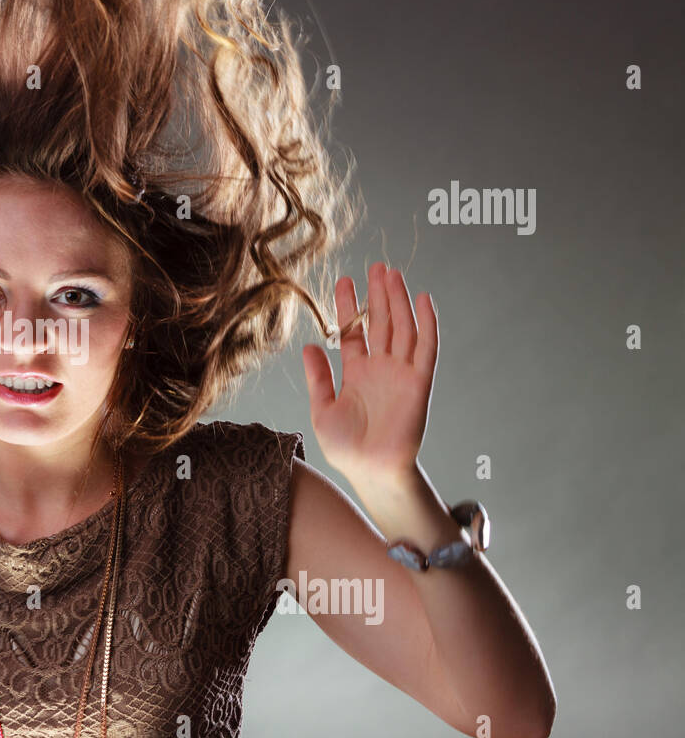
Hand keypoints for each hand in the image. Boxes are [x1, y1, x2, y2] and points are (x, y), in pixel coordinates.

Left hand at [300, 261, 437, 480]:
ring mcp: (401, 373)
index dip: (349, 306)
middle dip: (377, 295)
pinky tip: (423, 299)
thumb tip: (309, 346)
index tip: (343, 280)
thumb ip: (317, 378)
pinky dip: (428, 323)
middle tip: (375, 266)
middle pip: (380, 323)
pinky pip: (427, 347)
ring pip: (402, 327)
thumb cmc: (346, 448)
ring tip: (391, 273)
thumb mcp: (322, 410)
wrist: (371, 471)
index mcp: (356, 374)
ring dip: (398, 300)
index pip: (354, 332)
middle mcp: (380, 369)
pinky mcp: (420, 382)